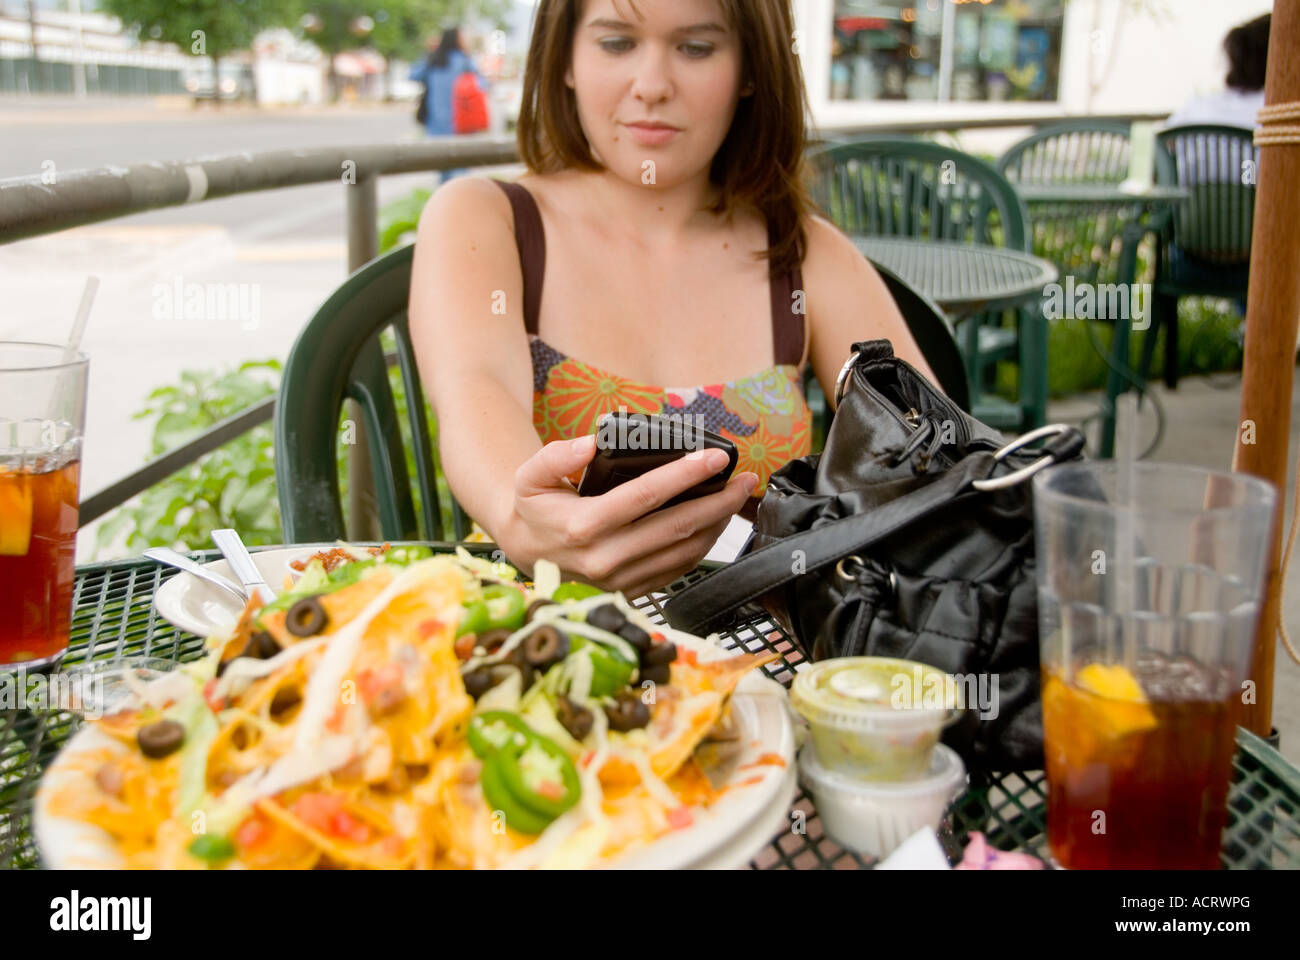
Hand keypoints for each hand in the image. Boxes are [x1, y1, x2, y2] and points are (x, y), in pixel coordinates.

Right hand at [497, 434, 758, 598]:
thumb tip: (592, 443)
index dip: (684, 475)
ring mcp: (621, 580)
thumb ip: (556, 455)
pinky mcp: (632, 591)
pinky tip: (715, 524)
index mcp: (583, 526)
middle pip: (677, 526)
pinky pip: (678, 569)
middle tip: (744, 478)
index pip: (645, 496)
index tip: (715, 458)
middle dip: (719, 500)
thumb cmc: (535, 507)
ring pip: (684, 551)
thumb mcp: (529, 475)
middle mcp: (605, 557)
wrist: (526, 551)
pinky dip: (703, 546)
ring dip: (717, 524)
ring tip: (736, 497)